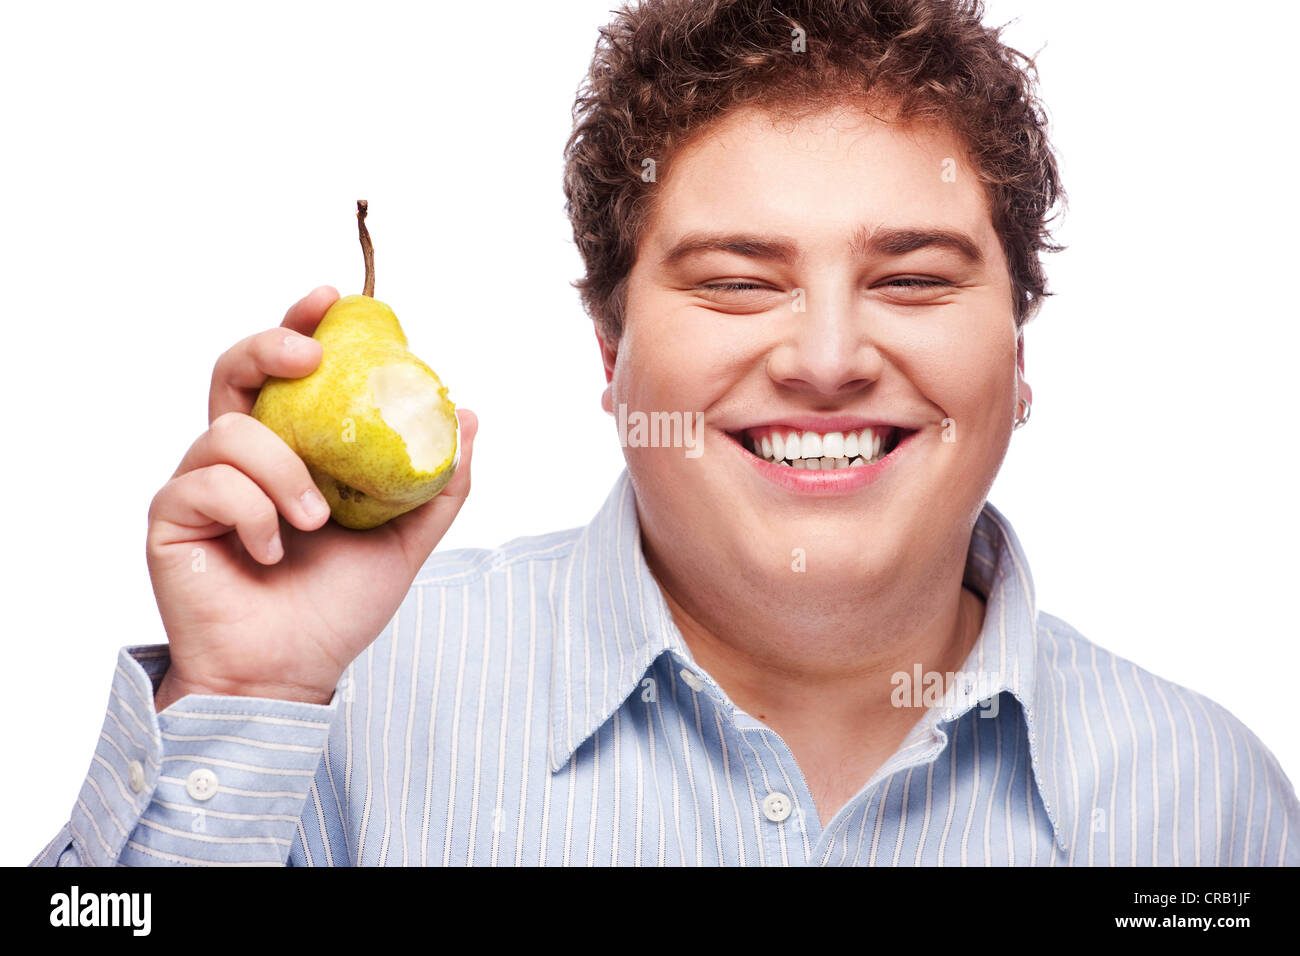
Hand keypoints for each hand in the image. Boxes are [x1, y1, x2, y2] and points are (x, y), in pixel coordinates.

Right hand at [146, 286, 476, 710]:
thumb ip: (437, 484)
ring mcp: (202, 484)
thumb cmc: (336, 609)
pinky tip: (273, 553)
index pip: (289, 372)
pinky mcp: (172, 517)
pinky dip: (252, 513)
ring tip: (315, 522)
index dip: (302, 326)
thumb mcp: (404, 540)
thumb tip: (467, 416)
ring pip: (228, 430)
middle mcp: (241, 458)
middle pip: (234, 371)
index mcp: (291, 451)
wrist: (290, 673)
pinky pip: (208, 485)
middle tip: (310, 355)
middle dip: (269, 345)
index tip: (335, 300)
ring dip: (282, 470)